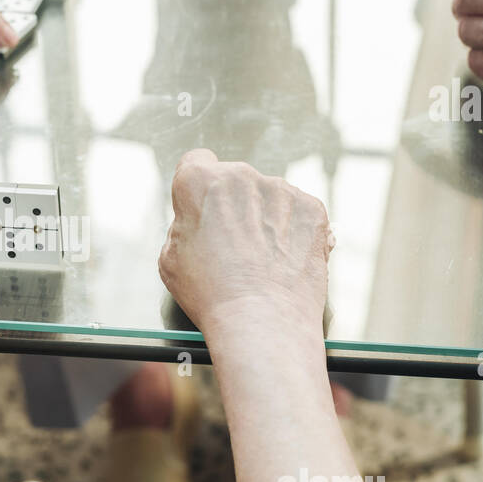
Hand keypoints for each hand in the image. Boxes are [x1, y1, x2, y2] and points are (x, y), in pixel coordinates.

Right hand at [158, 150, 332, 333]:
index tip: (203, 204)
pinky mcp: (312, 209)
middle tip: (230, 244)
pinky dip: (292, 230)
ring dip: (264, 217)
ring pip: (268, 196)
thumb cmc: (213, 294)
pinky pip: (297, 212)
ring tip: (258, 258)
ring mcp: (281, 191)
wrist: (263, 320)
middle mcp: (242, 177)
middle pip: (235, 180)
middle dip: (232, 205)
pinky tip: (280, 259)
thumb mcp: (170, 258)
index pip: (196, 161)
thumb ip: (183, 225)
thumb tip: (195, 222)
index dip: (197, 186)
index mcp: (200, 182)